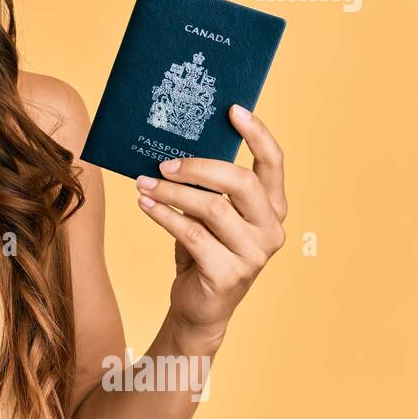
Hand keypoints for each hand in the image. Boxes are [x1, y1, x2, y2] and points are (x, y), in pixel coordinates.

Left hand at [134, 104, 287, 334]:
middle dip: (199, 167)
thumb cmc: (203, 252)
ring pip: (211, 208)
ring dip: (172, 192)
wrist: (199, 308)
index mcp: (272, 208)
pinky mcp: (229, 274)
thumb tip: (174, 149)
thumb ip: (207, 188)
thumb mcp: (210, 215)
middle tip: (165, 162)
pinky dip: (163, 215)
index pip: (273, 163)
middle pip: (241, 182)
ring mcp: (254, 254)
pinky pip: (191, 234)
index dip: (257, 134)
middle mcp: (271, 229)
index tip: (233, 109)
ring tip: (144, 182)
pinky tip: (145, 203)